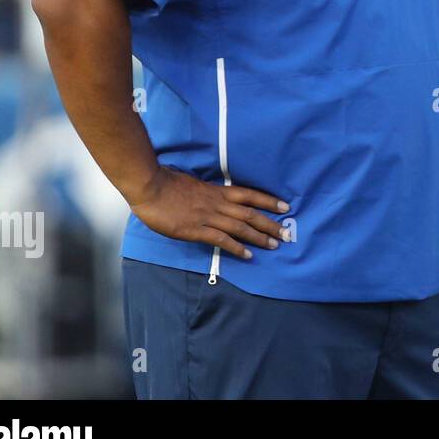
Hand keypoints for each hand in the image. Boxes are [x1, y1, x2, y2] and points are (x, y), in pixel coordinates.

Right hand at [128, 166, 289, 259]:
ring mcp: (208, 217)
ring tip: (275, 245)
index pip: (250, 194)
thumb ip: (207, 192)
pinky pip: (221, 240)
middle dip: (271, 223)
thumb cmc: (167, 182)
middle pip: (251, 213)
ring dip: (259, 237)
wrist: (150, 187)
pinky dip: (237, 248)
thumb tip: (214, 195)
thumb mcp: (194, 183)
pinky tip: (248, 255)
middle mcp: (218, 203)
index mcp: (217, 191)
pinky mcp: (196, 230)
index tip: (285, 206)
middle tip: (287, 233)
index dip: (269, 200)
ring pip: (240, 227)